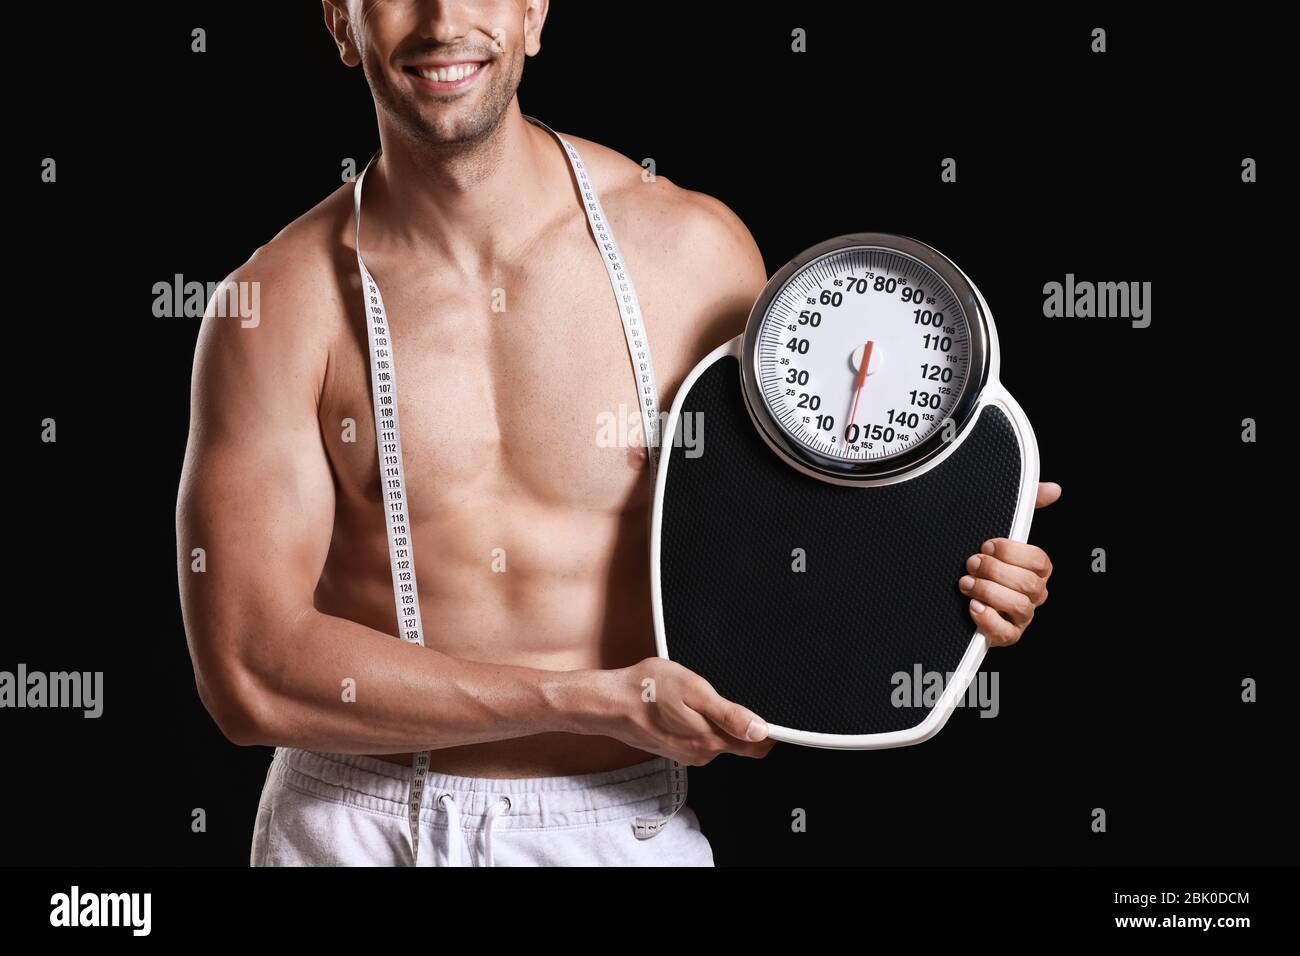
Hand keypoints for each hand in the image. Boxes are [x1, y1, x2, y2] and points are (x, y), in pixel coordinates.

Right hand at [591, 657, 775, 765]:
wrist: (608, 703)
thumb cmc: (648, 690)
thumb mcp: (694, 691)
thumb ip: (729, 714)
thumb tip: (760, 731)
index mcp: (711, 740)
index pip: (758, 747)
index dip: (769, 731)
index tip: (769, 713)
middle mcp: (702, 753)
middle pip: (738, 743)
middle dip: (740, 723)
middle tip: (723, 693)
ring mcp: (687, 753)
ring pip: (717, 740)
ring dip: (716, 721)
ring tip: (698, 696)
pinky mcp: (674, 749)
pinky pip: (698, 739)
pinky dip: (698, 723)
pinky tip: (682, 706)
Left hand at [958, 481, 1059, 646]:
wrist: (952, 596)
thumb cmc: (984, 562)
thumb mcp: (1000, 533)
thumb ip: (1026, 507)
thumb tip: (1053, 489)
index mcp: (1037, 570)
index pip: (1039, 561)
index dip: (1013, 552)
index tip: (987, 544)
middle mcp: (1033, 594)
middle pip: (1028, 584)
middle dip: (995, 571)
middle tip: (971, 563)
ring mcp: (1021, 617)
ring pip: (1018, 606)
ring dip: (989, 592)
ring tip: (966, 583)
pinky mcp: (1006, 636)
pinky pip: (1005, 633)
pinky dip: (988, 619)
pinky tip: (972, 607)